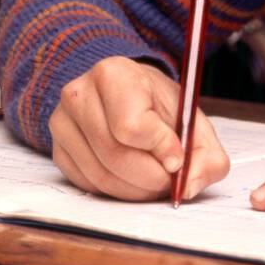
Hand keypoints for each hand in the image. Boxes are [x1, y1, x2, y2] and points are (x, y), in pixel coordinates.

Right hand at [48, 57, 229, 201]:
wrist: (127, 94)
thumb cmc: (158, 105)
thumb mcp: (191, 119)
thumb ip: (207, 153)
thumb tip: (189, 185)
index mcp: (113, 74)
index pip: (132, 126)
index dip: (161, 149)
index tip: (177, 158)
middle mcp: (79, 94)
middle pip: (115, 155)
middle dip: (150, 177)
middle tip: (169, 180)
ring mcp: (61, 123)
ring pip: (100, 175)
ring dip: (135, 190)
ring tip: (154, 180)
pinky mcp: (57, 150)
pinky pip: (87, 184)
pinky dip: (115, 191)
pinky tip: (132, 178)